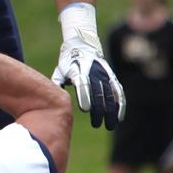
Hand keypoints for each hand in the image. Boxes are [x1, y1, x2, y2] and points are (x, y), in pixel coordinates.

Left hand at [50, 3, 124, 129]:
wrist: (83, 46)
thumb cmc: (67, 63)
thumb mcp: (59, 71)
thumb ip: (57, 85)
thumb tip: (52, 101)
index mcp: (79, 70)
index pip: (83, 83)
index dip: (85, 96)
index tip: (85, 109)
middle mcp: (94, 72)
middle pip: (99, 92)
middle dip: (99, 110)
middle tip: (96, 124)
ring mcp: (105, 75)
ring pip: (110, 94)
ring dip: (111, 111)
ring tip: (109, 126)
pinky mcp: (112, 78)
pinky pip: (118, 93)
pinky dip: (120, 105)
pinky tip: (119, 118)